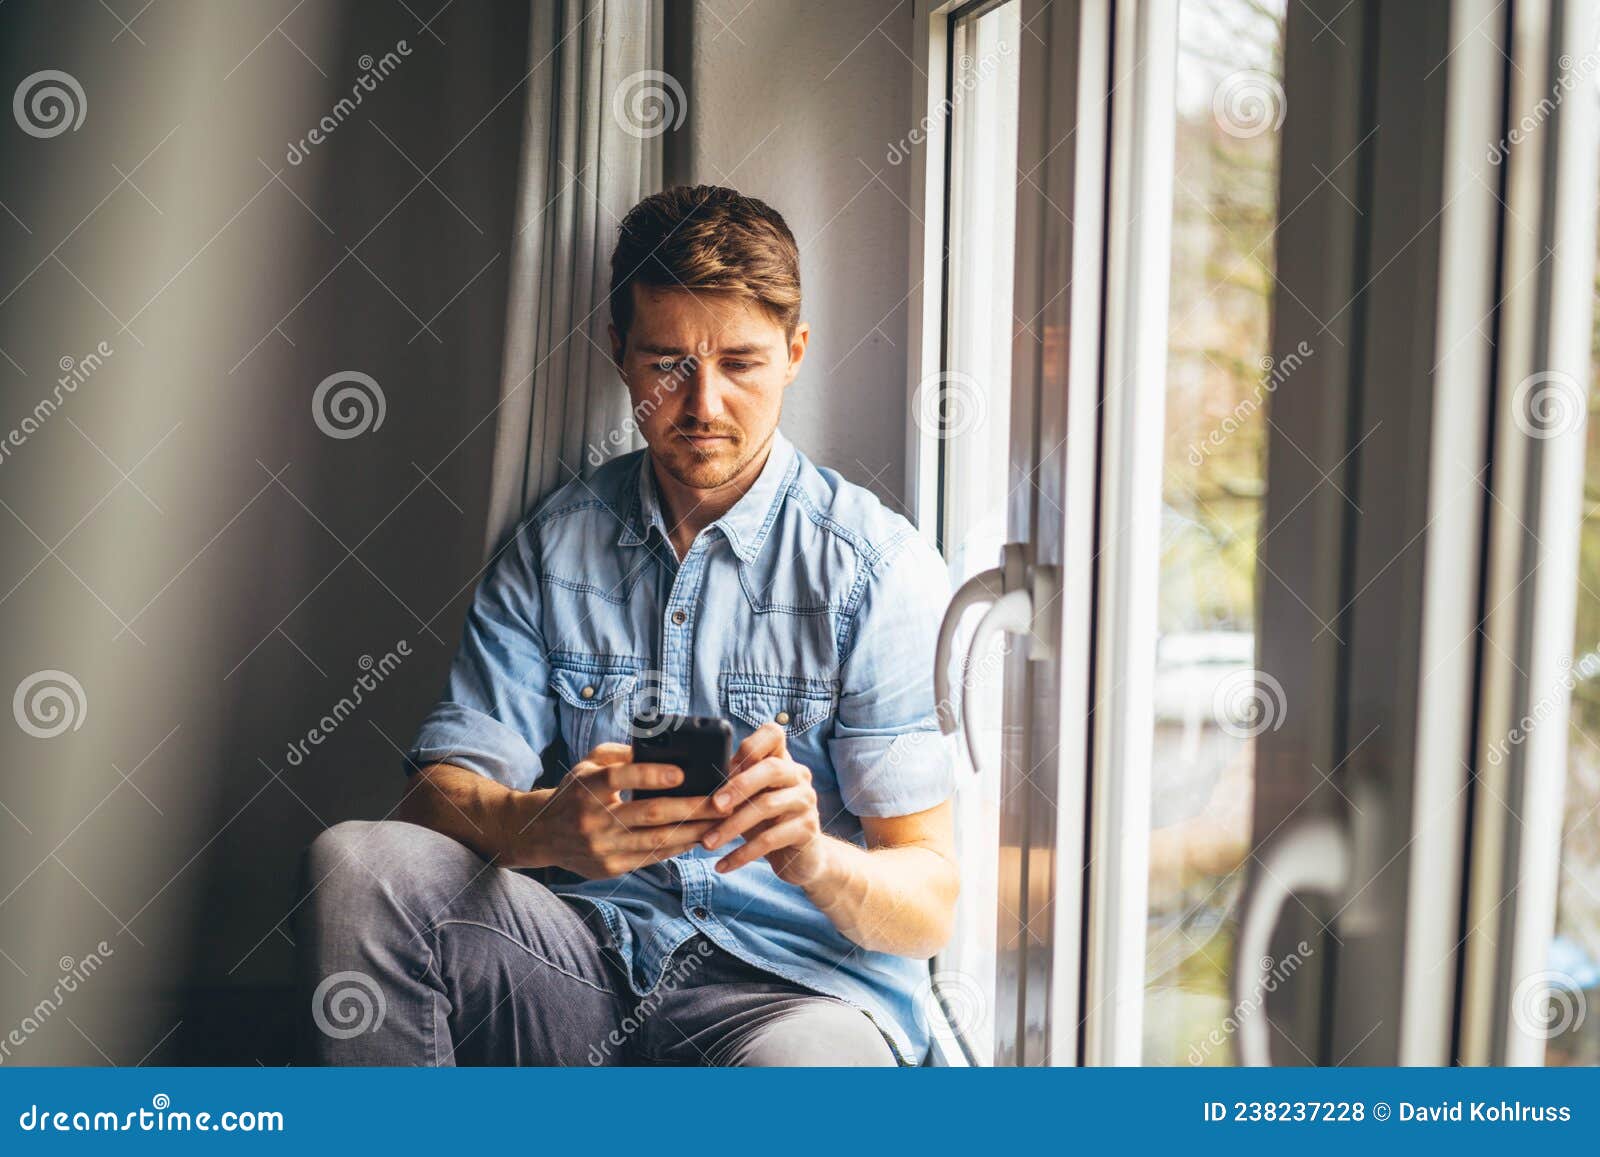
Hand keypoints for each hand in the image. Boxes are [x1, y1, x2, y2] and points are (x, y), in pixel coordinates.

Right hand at [511, 743, 722, 877]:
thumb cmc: (575, 792)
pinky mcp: (609, 868)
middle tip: (721, 801)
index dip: (652, 775)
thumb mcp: (589, 764)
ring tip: (719, 821)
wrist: (543, 834)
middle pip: (649, 813)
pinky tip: (697, 837)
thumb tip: (662, 748)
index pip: (620, 778)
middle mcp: (593, 819)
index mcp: (587, 787)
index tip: (682, 773)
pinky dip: (677, 848)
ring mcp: (602, 847)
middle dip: (691, 808)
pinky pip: (651, 858)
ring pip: (656, 840)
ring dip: (692, 831)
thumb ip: (622, 754)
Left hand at [701, 723, 828, 884]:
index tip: (728, 765)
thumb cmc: (767, 822)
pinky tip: (723, 864)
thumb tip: (692, 780)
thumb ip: (732, 784)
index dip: (751, 744)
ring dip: (732, 826)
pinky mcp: (807, 830)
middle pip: (771, 769)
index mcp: (782, 761)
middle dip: (738, 786)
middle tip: (714, 806)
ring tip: (708, 843)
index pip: (773, 734)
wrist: (803, 857)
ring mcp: (806, 802)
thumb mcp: (750, 799)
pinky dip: (742, 854)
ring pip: (767, 807)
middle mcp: (798, 776)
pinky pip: (770, 840)